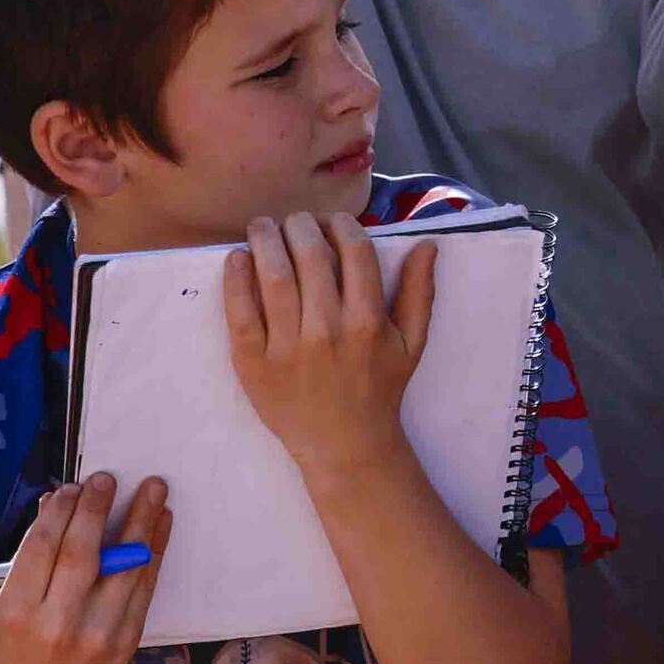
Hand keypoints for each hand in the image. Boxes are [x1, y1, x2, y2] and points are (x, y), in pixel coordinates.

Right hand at [0, 472, 169, 663]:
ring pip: (124, 568)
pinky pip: (144, 588)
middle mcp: (56, 624)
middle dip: (98, 510)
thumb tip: (57, 502)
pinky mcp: (125, 642)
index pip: (43, 548)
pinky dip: (155, 552)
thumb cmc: (12, 646)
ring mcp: (96, 635)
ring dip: (142, 522)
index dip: (61, 512)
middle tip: (109, 479)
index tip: (74, 487)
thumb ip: (32, 557)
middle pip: (83, 554)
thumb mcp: (6, 603)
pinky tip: (160, 525)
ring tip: (154, 489)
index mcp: (16, 612)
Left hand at [226, 214, 433, 479]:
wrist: (343, 444)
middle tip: (293, 219)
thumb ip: (419, 292)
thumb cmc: (379, 388)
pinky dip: (236, 278)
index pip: (355, 252)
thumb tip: (427, 243)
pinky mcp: (254, 362)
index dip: (341, 224)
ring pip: (273, 276)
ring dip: (265, 240)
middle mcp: (329, 329)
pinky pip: (240, 311)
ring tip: (261, 226)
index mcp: (369, 320)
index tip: (331, 219)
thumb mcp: (412, 342)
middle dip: (300, 225)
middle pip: (310, 256)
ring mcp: (288, 346)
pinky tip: (237, 258)